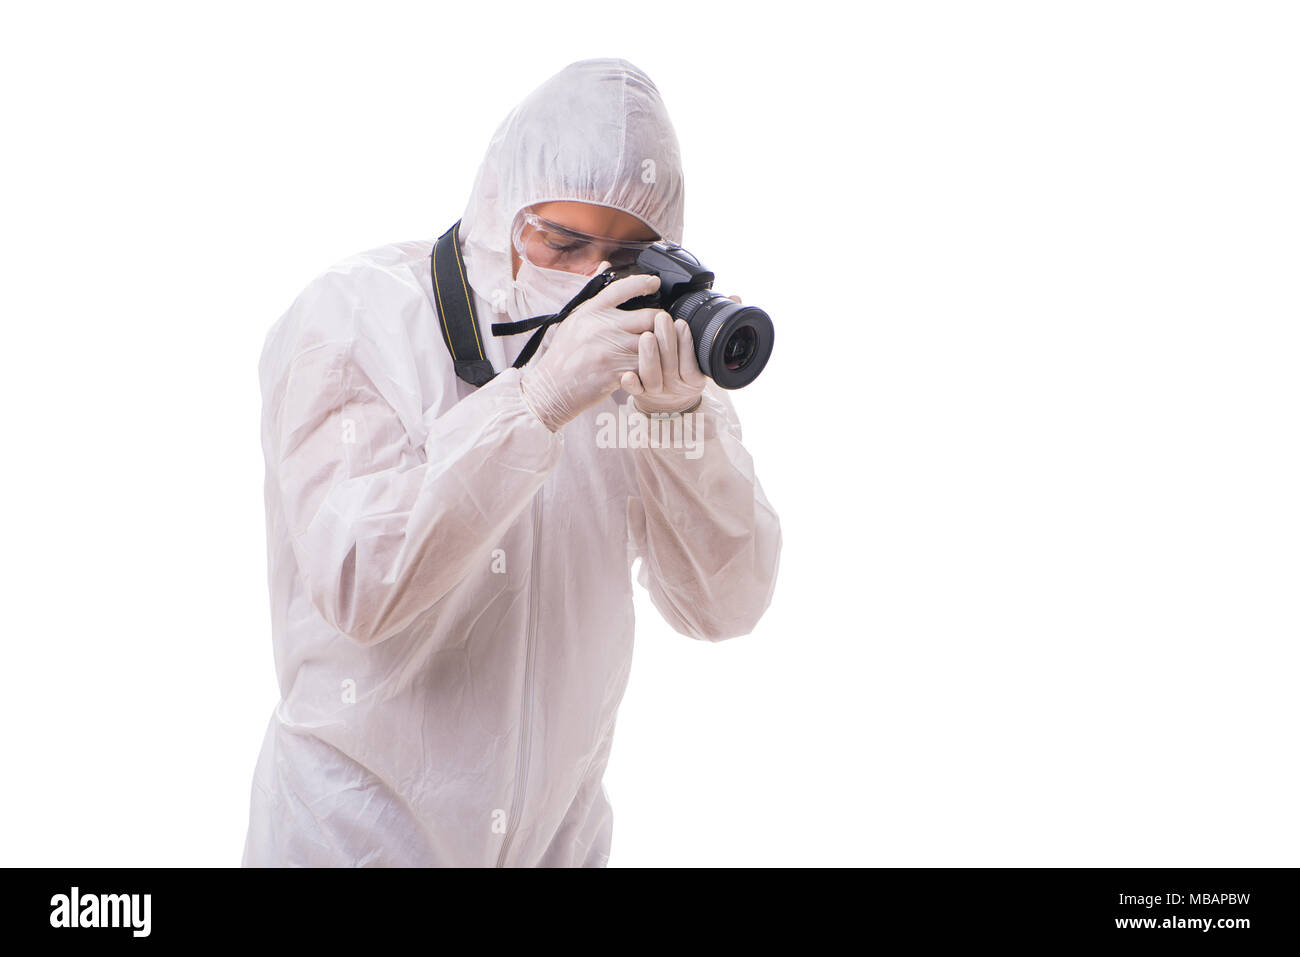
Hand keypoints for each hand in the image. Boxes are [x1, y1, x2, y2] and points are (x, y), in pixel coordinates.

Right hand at [519, 262, 662, 431]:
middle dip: (660, 322)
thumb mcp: (574, 319)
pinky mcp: (618, 372)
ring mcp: (611, 349)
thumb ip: (595, 295)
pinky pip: (647, 366)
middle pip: (650, 316)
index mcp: (592, 310)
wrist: (552, 389)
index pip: (624, 287)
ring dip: (661, 347)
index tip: (655, 283)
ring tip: (661, 348)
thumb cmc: (563, 355)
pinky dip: (652, 368)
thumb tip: (606, 265)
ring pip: (653, 343)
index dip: (644, 282)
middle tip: (662, 326)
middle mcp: (602, 326)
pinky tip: (651, 368)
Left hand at [622, 295, 740, 413]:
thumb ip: (716, 325)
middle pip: (670, 368)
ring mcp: (658, 391)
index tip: (682, 323)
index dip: (686, 345)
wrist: (669, 399)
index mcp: (694, 379)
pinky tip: (626, 374)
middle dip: (667, 342)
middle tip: (662, 318)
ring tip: (646, 335)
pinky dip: (632, 383)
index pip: (691, 366)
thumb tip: (735, 299)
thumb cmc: (685, 365)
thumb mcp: (704, 351)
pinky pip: (636, 391)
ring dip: (649, 356)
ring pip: (653, 378)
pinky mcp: (641, 393)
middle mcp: (677, 387)